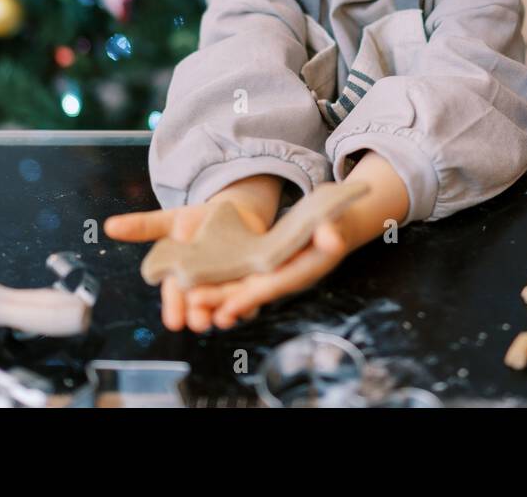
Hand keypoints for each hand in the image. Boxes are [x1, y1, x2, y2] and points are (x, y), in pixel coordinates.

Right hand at [103, 175, 281, 331]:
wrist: (237, 213)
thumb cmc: (200, 221)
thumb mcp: (172, 220)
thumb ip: (144, 226)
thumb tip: (108, 226)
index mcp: (181, 276)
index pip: (175, 295)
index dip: (174, 308)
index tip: (174, 322)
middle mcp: (202, 287)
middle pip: (199, 305)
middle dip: (198, 314)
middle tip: (198, 322)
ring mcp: (226, 288)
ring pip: (224, 305)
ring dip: (223, 313)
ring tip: (222, 319)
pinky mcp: (251, 284)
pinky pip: (249, 299)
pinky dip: (247, 305)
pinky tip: (247, 308)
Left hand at [181, 220, 351, 329]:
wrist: (337, 222)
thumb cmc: (336, 219)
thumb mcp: (335, 221)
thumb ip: (332, 231)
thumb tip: (332, 240)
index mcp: (304, 270)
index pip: (274, 287)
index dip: (251, 297)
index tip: (227, 308)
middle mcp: (286, 277)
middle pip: (252, 292)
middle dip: (224, 299)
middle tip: (193, 304)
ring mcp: (275, 274)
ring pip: (243, 287)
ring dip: (218, 295)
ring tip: (189, 300)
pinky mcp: (266, 267)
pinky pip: (241, 278)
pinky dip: (222, 283)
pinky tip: (198, 283)